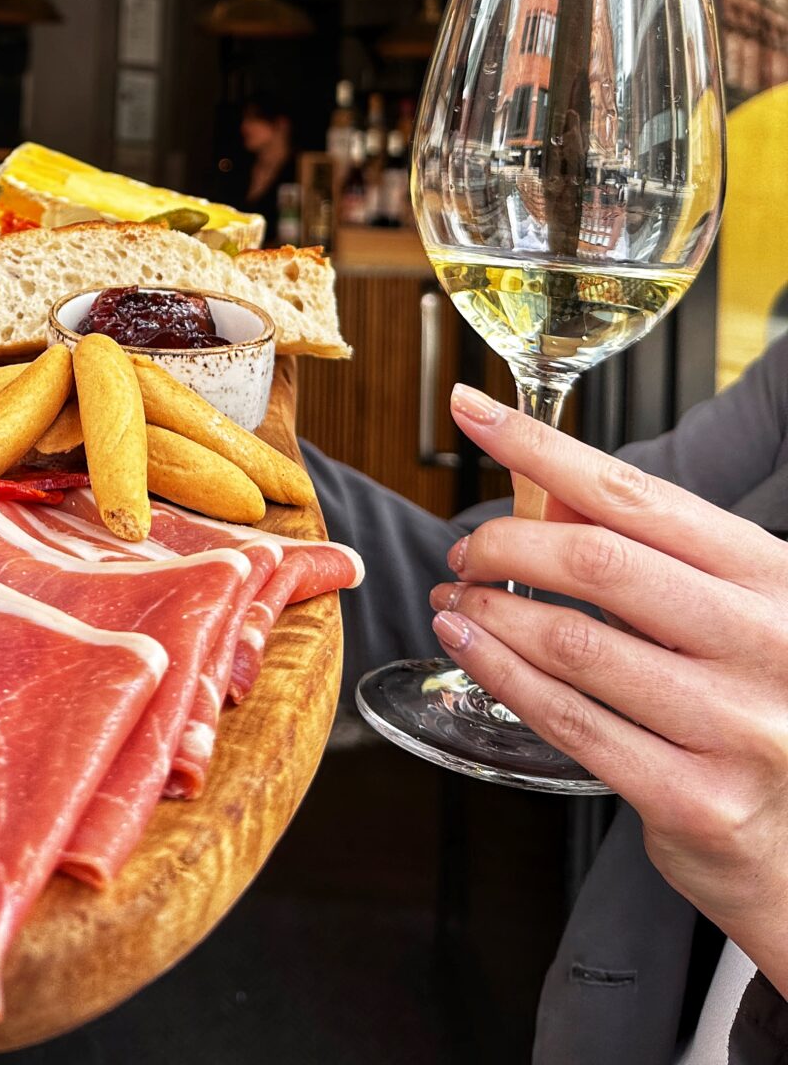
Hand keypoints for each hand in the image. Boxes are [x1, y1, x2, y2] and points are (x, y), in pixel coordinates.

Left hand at [427, 386, 787, 994]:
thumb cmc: (756, 702)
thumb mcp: (729, 607)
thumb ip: (647, 550)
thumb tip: (542, 486)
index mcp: (767, 577)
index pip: (633, 494)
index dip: (541, 449)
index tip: (474, 415)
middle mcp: (762, 642)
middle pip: (597, 562)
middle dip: (506, 544)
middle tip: (466, 551)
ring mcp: (733, 725)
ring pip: (573, 644)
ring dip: (491, 613)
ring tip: (457, 601)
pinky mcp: (696, 799)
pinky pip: (572, 723)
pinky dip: (502, 676)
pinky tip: (469, 650)